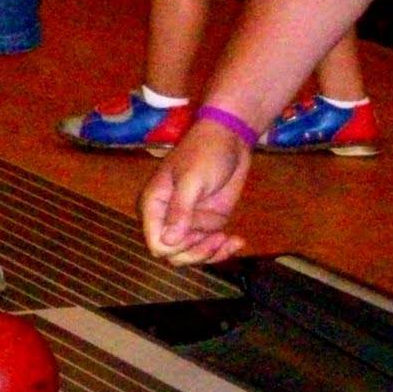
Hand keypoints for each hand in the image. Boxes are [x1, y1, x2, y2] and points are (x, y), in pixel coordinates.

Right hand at [139, 117, 250, 265]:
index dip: (175, 247)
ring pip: (193, 254)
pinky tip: (237, 240)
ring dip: (212, 253)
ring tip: (230, 239)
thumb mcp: (192, 180)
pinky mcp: (208, 222)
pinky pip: (210, 246)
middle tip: (217, 238)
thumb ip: (180, 211)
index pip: (156, 243)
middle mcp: (168, 217)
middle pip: (174, 253)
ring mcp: (190, 221)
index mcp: (155, 205)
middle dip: (196, 252)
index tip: (196, 235)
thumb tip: (167, 243)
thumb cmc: (205, 153)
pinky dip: (224, 249)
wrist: (230, 137)